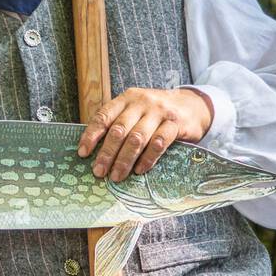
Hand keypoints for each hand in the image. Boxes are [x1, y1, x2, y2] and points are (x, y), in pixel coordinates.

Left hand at [75, 87, 213, 181]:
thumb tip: (94, 149)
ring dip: (125, 160)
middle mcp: (141, 103)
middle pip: (119, 130)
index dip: (91, 135)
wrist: (192, 105)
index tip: (83, 153)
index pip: (104, 116)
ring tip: (117, 176)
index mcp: (126, 98)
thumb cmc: (155, 113)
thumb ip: (118, 122)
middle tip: (99, 172)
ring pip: (137, 138)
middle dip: (107, 153)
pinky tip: (140, 170)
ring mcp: (160, 112)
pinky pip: (159, 143)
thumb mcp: (135, 109)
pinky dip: (147, 159)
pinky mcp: (176, 124)